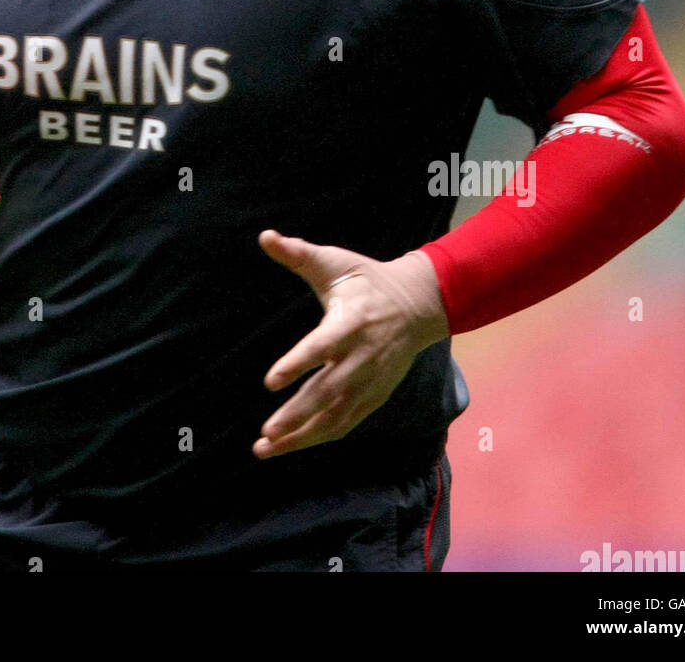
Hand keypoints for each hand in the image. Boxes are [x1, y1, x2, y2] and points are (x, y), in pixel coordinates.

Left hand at [253, 230, 449, 458]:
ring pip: (335, 415)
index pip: (321, 348)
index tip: (270, 382)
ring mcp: (370, 381)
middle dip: (296, 415)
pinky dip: (321, 436)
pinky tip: (293, 445)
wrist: (418, 305)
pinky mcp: (375, 395)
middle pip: (327, 392)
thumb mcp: (336, 262)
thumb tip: (265, 236)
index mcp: (351, 322)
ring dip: (302, 435)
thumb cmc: (367, 281)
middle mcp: (361, 357)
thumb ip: (298, 253)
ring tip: (266, 447)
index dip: (297, 365)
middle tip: (265, 432)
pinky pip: (346, 422)